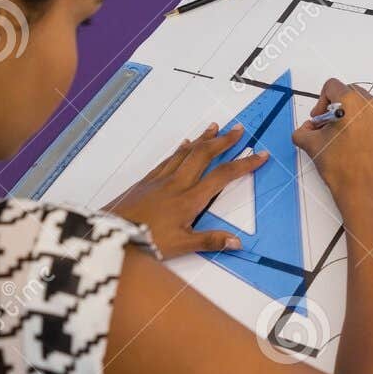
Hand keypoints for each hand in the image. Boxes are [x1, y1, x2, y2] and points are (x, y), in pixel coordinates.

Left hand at [107, 122, 268, 256]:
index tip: (260, 155)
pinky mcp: (147, 180)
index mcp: (190, 199)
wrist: (112, 232)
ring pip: (187, 152)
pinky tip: (184, 143)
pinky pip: (169, 158)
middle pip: (205, 155)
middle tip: (238, 129)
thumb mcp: (181, 246)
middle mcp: (178, 183)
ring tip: (215, 127)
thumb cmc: (146, 241)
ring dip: (203, 139)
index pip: (223, 176)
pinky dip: (181, 148)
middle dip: (224, 141)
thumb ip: (209, 241)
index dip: (244, 164)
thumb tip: (237, 242)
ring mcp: (161, 178)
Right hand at [292, 79, 372, 209]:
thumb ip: (303, 131)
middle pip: (345, 92)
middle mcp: (370, 104)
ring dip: (344, 114)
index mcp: (352, 101)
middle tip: (324, 127)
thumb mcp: (311, 145)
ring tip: (335, 136)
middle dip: (332, 107)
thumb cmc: (339, 165)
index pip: (331, 86)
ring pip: (357, 104)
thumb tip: (307, 129)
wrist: (364, 190)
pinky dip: (355, 122)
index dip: (319, 102)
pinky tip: (347, 142)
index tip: (318, 120)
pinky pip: (367, 116)